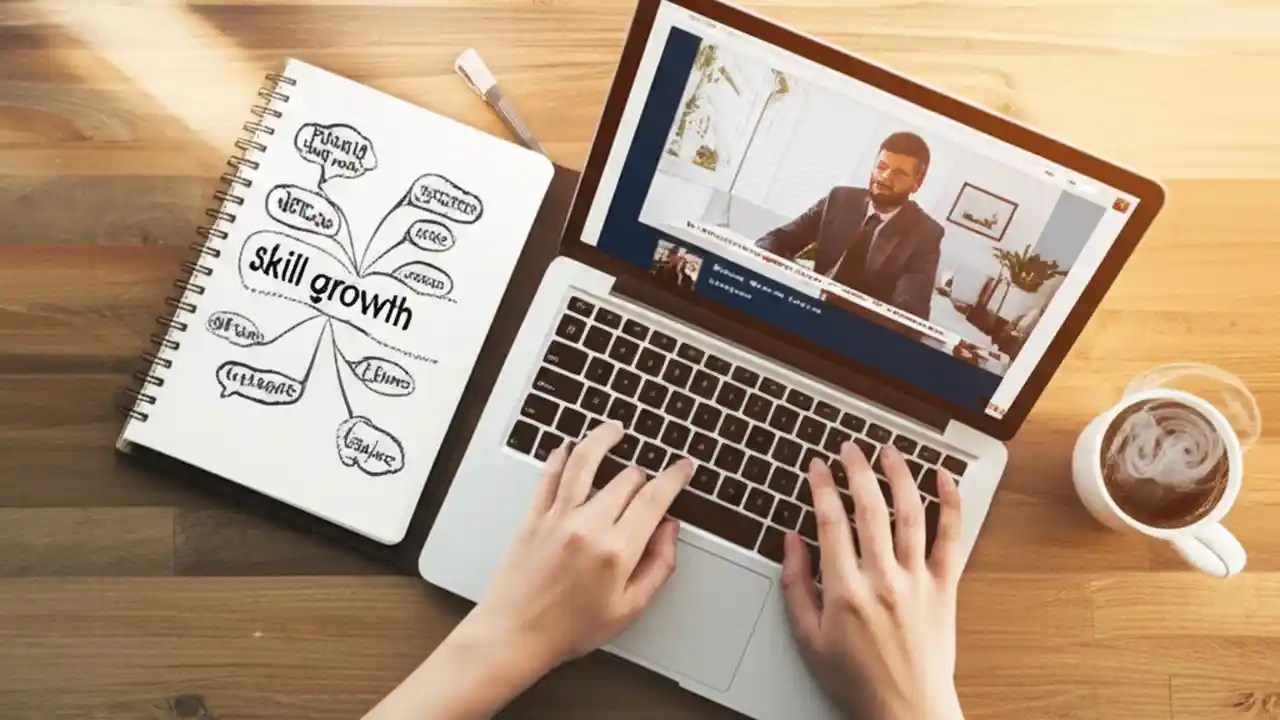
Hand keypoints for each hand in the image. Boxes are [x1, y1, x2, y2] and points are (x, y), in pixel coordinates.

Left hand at [465, 421, 692, 669]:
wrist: (515, 635)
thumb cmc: (570, 629)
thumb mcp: (629, 609)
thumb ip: (658, 566)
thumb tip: (670, 530)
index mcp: (617, 551)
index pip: (654, 499)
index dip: (674, 477)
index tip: (683, 467)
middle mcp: (588, 527)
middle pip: (625, 480)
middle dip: (642, 475)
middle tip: (647, 481)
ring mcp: (558, 518)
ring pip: (585, 462)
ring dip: (603, 439)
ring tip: (615, 430)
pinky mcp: (533, 517)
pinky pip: (549, 476)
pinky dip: (560, 456)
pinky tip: (567, 447)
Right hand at [781, 443, 964, 719]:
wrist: (907, 711)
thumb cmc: (855, 681)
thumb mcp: (807, 638)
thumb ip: (795, 585)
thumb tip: (789, 540)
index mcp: (845, 591)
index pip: (830, 521)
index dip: (821, 486)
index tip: (816, 466)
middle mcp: (883, 579)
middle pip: (870, 508)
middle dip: (856, 470)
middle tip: (848, 448)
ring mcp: (918, 581)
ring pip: (910, 513)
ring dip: (899, 475)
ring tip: (889, 451)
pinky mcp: (944, 588)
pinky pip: (952, 538)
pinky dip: (950, 505)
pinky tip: (944, 479)